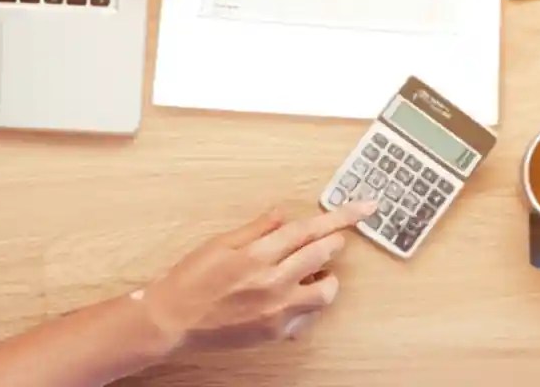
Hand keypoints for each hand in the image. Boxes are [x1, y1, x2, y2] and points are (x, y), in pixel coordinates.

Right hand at [141, 201, 377, 351]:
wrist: (173, 319)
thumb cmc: (192, 278)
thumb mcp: (222, 243)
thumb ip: (258, 228)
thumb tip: (283, 214)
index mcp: (258, 254)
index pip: (309, 229)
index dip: (341, 216)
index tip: (366, 208)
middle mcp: (272, 282)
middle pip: (322, 254)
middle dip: (332, 242)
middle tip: (328, 239)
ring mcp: (277, 310)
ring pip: (325, 290)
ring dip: (325, 276)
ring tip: (309, 272)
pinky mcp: (276, 331)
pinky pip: (308, 315)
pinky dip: (307, 301)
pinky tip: (290, 294)